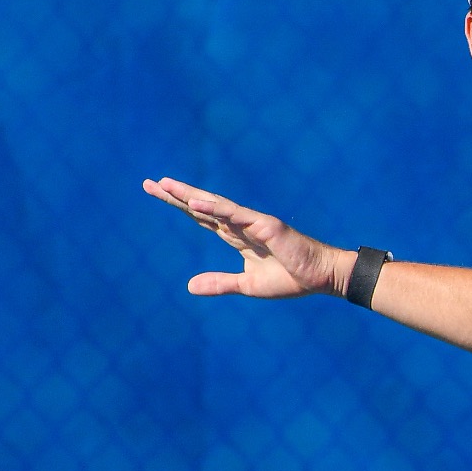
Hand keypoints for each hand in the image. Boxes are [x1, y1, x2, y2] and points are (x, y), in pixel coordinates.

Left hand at [143, 176, 351, 298]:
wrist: (321, 277)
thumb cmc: (291, 278)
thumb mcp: (248, 285)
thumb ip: (220, 283)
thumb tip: (190, 286)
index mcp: (235, 236)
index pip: (201, 217)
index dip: (179, 205)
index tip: (156, 192)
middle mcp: (241, 224)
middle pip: (202, 206)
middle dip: (176, 195)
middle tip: (150, 183)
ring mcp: (253, 223)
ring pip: (215, 205)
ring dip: (191, 196)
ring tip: (166, 186)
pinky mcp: (266, 226)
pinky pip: (236, 216)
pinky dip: (216, 209)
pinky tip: (196, 203)